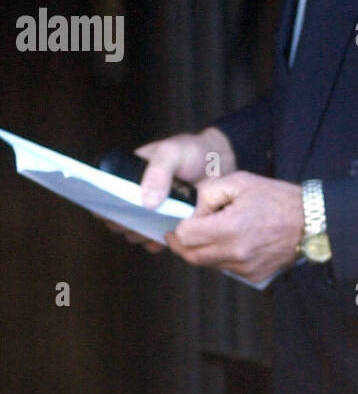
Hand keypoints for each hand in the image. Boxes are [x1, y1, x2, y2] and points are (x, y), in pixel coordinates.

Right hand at [94, 127, 236, 251]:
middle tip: (131, 224)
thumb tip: (146, 203)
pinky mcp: (169, 224)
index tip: (107, 211)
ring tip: (146, 232)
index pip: (105, 192)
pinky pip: (157, 239)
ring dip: (138, 234)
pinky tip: (160, 242)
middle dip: (121, 222)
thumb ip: (158, 172)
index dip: (102, 203)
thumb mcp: (172, 153)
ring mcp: (152, 212)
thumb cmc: (190, 151)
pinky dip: (156, 242)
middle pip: (118, 215)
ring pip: (136, 230)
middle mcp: (136, 196)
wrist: (219, 164)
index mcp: (127, 175)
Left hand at [166, 172, 304, 283]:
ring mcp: (244, 268)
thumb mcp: (240, 181)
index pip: (186, 236)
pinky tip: (232, 242)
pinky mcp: (253, 275)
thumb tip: (193, 210)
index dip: (180, 226)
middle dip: (182, 243)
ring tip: (210, 233)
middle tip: (181, 232)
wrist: (311, 222)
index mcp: (230, 228)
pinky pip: (226, 269)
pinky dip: (221, 257)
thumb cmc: (278, 198)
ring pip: (207, 264)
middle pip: (191, 255)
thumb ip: (208, 192)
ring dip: (202, 250)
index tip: (184, 219)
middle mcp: (235, 253)